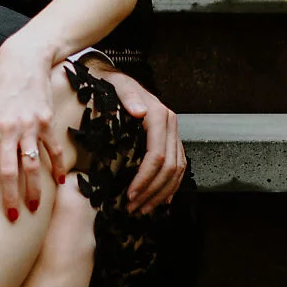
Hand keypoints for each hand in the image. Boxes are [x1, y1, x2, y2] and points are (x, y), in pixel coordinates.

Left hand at [0, 40, 69, 219]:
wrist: (22, 60)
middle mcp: (5, 129)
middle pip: (7, 172)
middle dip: (10, 198)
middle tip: (13, 217)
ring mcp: (28, 125)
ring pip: (30, 165)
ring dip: (33, 189)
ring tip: (35, 206)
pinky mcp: (47, 120)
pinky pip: (52, 149)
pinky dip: (57, 167)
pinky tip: (58, 182)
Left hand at [98, 68, 185, 214]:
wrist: (111, 76)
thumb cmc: (109, 84)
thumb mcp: (115, 85)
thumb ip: (127, 96)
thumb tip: (140, 112)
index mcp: (160, 116)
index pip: (157, 155)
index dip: (145, 179)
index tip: (130, 195)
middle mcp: (171, 125)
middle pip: (169, 167)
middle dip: (152, 191)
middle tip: (133, 208)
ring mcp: (172, 133)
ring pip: (176, 170)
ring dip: (161, 193)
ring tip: (142, 209)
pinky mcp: (169, 139)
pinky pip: (178, 165)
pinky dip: (171, 185)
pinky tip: (161, 199)